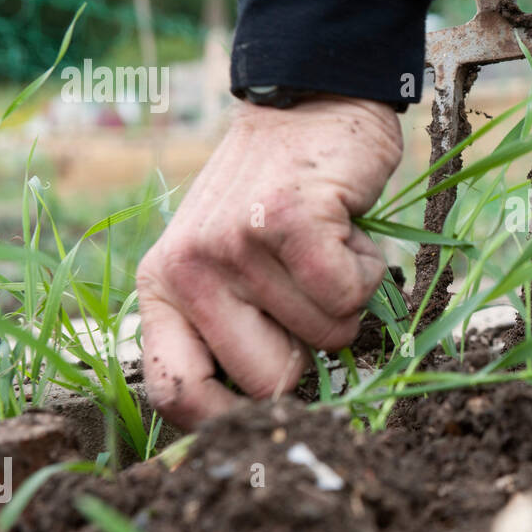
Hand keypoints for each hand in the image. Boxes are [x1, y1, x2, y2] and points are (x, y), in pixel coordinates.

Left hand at [137, 96, 401, 428]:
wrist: (310, 104)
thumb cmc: (279, 199)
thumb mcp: (230, 267)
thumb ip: (232, 332)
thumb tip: (265, 426)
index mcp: (164, 291)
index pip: (175, 394)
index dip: (229, 423)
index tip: (272, 417)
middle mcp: (187, 271)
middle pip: (269, 381)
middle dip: (310, 349)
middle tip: (307, 294)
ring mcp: (234, 244)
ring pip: (325, 334)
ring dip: (346, 298)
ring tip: (323, 247)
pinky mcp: (285, 219)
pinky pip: (347, 294)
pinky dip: (368, 271)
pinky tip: (345, 232)